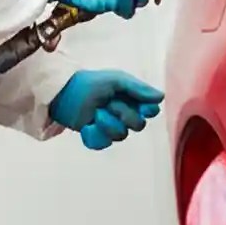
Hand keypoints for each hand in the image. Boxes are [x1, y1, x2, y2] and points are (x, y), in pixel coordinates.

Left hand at [49, 70, 164, 149]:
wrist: (64, 93)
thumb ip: (138, 88)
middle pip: (139, 125)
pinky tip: (88, 125)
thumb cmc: (91, 83)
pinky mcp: (98, 138)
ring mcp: (112, 127)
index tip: (140, 105)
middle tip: (109, 104)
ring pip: (121, 135)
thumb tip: (161, 97)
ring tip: (95, 113)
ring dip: (106, 122)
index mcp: (133, 99)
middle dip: (123, 113)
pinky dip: (94, 134)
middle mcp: (125, 114)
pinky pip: (104, 143)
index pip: (151, 110)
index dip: (147, 110)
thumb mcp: (116, 80)